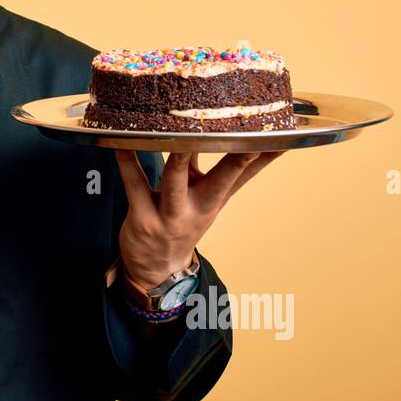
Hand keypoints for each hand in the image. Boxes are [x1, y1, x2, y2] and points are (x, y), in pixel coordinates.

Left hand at [114, 148, 284, 285]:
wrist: (157, 267)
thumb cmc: (186, 221)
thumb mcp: (211, 198)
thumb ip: (226, 168)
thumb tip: (249, 140)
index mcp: (216, 198)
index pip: (244, 173)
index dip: (261, 154)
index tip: (278, 133)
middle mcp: (198, 207)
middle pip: (222, 180)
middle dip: (235, 160)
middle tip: (242, 133)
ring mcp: (170, 214)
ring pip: (175, 182)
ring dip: (177, 158)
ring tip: (178, 133)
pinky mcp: (142, 217)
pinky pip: (134, 185)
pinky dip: (128, 162)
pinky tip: (122, 142)